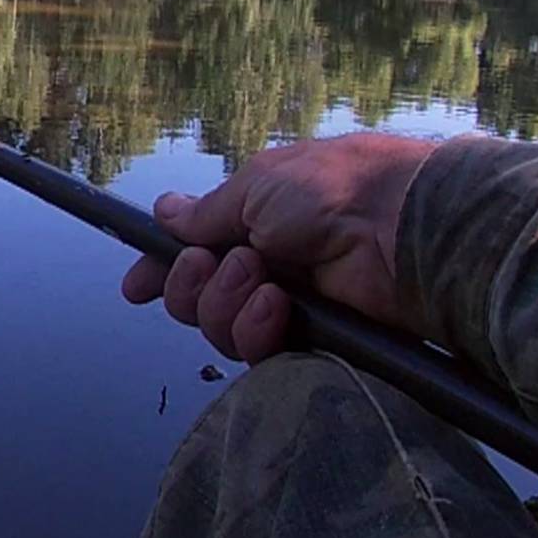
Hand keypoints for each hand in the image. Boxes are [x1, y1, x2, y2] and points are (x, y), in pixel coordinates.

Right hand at [120, 134, 436, 362]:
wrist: (401, 227)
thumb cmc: (330, 190)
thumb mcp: (255, 186)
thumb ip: (204, 214)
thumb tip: (164, 211)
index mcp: (251, 223)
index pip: (190, 256)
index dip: (160, 273)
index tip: (137, 288)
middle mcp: (264, 267)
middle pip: (193, 300)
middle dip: (192, 284)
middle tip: (220, 263)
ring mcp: (286, 306)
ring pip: (218, 329)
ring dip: (225, 303)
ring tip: (263, 280)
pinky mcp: (309, 340)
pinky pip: (256, 351)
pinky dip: (255, 328)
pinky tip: (278, 306)